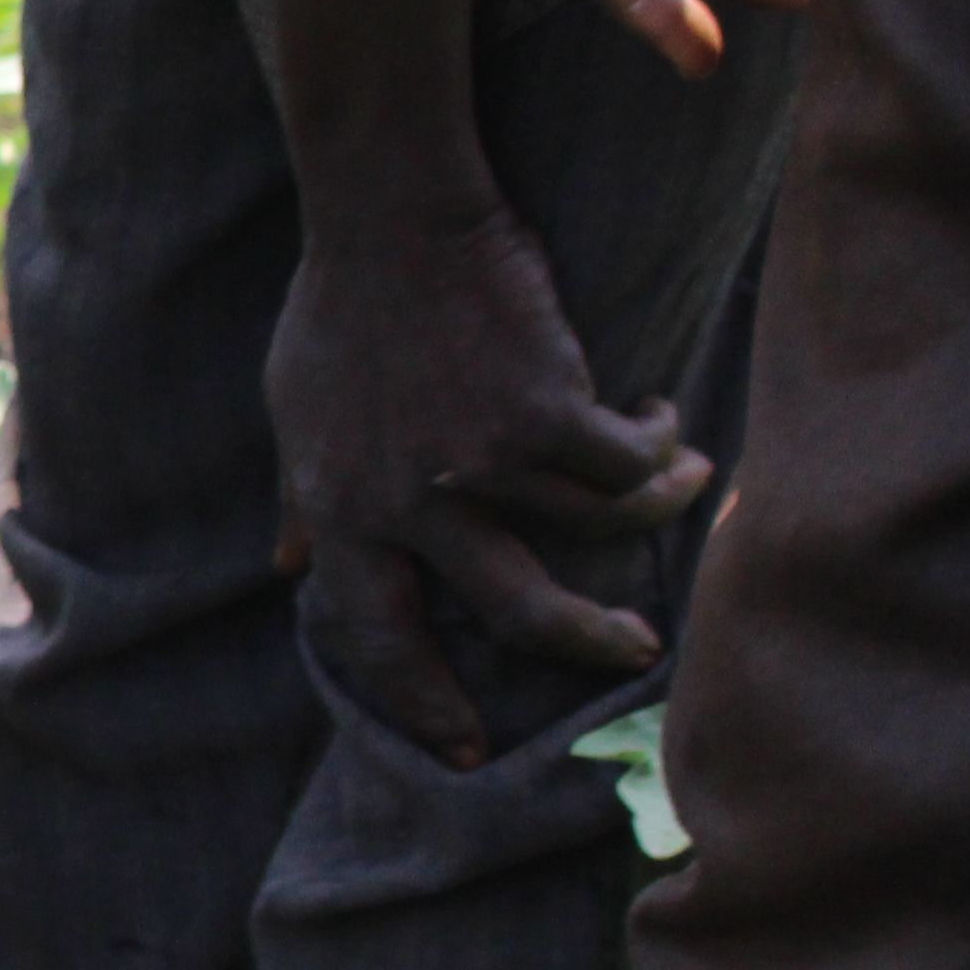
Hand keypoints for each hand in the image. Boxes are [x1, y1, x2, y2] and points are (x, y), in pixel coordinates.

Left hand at [269, 199, 710, 767]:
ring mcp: (481, 461)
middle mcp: (410, 501)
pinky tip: (664, 422)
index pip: (377, 632)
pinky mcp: (547, 412)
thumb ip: (305, 500)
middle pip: (513, 610)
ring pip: (598, 527)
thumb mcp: (296, 419)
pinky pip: (629, 463)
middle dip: (584, 643)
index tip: (465, 750)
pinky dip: (658, 447)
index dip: (423, 697)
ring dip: (654, 508)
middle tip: (634, 653)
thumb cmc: (340, 315)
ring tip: (682, 485)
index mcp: (342, 510)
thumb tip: (287, 566)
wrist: (388, 220)